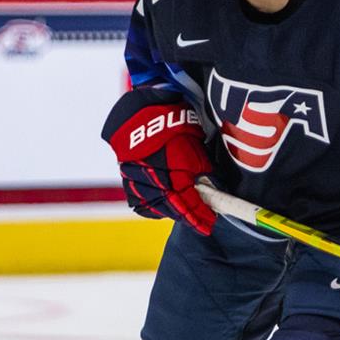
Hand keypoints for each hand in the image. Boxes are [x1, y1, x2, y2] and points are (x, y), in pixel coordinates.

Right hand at [105, 99, 216, 233]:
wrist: (142, 116)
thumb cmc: (172, 127)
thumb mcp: (195, 146)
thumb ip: (202, 168)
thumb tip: (211, 184)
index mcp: (175, 172)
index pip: (191, 202)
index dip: (201, 215)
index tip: (210, 222)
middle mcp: (157, 180)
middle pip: (175, 209)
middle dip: (189, 217)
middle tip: (201, 223)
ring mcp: (140, 182)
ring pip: (157, 207)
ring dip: (172, 213)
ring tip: (184, 216)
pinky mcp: (128, 181)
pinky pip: (139, 202)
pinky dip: (152, 207)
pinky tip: (162, 208)